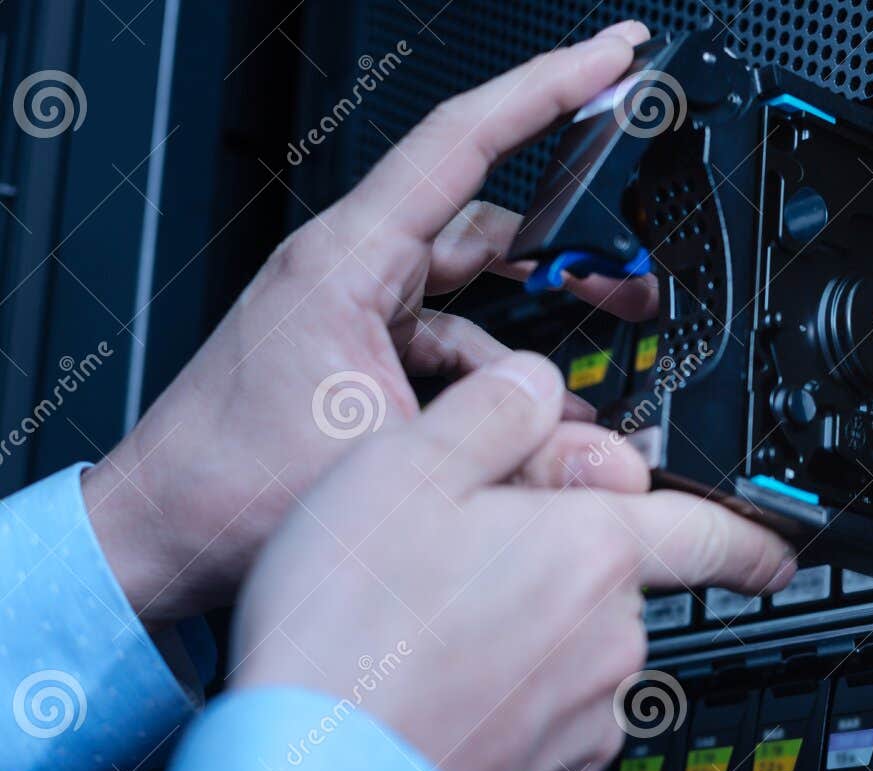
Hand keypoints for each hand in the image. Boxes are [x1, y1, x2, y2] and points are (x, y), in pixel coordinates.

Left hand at [84, 22, 655, 626]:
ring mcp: (358, 311)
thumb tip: (602, 450)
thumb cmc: (226, 486)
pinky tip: (528, 424)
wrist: (161, 535)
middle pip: (488, 226)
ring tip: (581, 383)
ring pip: (477, 293)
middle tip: (633, 279)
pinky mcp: (362, 352)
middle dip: (570, 252)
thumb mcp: (392, 462)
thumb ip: (510, 450)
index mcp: (347, 261)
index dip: (547, 88)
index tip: (611, 55)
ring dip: (533, 333)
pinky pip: (452, 344)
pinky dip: (495, 378)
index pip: (463, 140)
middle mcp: (353, 270)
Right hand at [231, 355, 795, 770]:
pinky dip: (506, 714)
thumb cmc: (347, 633)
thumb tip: (538, 388)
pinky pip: (549, 734)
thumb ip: (493, 414)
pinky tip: (436, 702)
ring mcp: (586, 727)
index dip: (752, 533)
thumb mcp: (403, 468)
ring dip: (527, 643)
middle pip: (612, 589)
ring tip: (428, 643)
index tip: (778, 543)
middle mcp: (612, 644)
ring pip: (578, 662)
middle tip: (461, 569)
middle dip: (557, 571)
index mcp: (593, 553)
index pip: (711, 532)